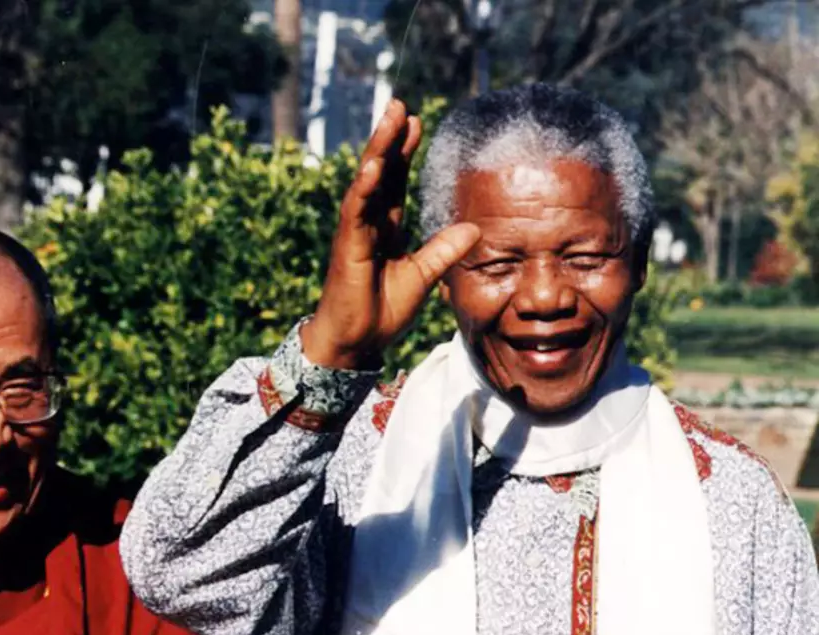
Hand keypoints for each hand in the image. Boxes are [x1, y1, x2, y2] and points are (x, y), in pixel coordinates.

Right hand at [301, 99, 480, 368]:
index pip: (394, 182)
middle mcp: (366, 224)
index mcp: (382, 228)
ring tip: (390, 119)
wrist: (354, 342)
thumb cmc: (380, 311)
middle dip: (389, 138)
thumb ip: (444, 250)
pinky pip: (356, 212)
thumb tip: (475, 228)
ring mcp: (354, 233)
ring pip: (366, 182)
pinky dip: (364, 188)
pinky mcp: (346, 247)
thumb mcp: (422, 277)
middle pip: (379, 172)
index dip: (404, 152)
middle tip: (400, 103)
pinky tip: (374, 165)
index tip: (417, 121)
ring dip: (378, 150)